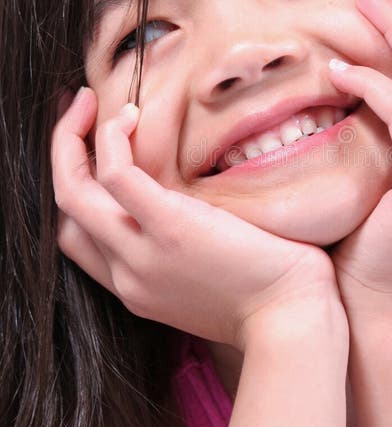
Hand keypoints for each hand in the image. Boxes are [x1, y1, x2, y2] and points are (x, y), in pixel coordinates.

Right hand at [51, 88, 340, 350]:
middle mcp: (129, 275)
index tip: (87, 150)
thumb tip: (203, 216)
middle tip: (75, 111)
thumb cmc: (275, 301)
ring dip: (69, 140)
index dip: (76, 189)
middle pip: (66, 212)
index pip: (80, 238)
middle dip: (61, 156)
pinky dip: (111, 140)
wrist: (295, 326)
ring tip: (85, 100)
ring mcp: (143, 255)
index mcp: (139, 288)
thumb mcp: (215, 283)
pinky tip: (129, 116)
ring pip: (73, 193)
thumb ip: (191, 255)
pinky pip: (117, 175)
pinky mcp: (170, 228)